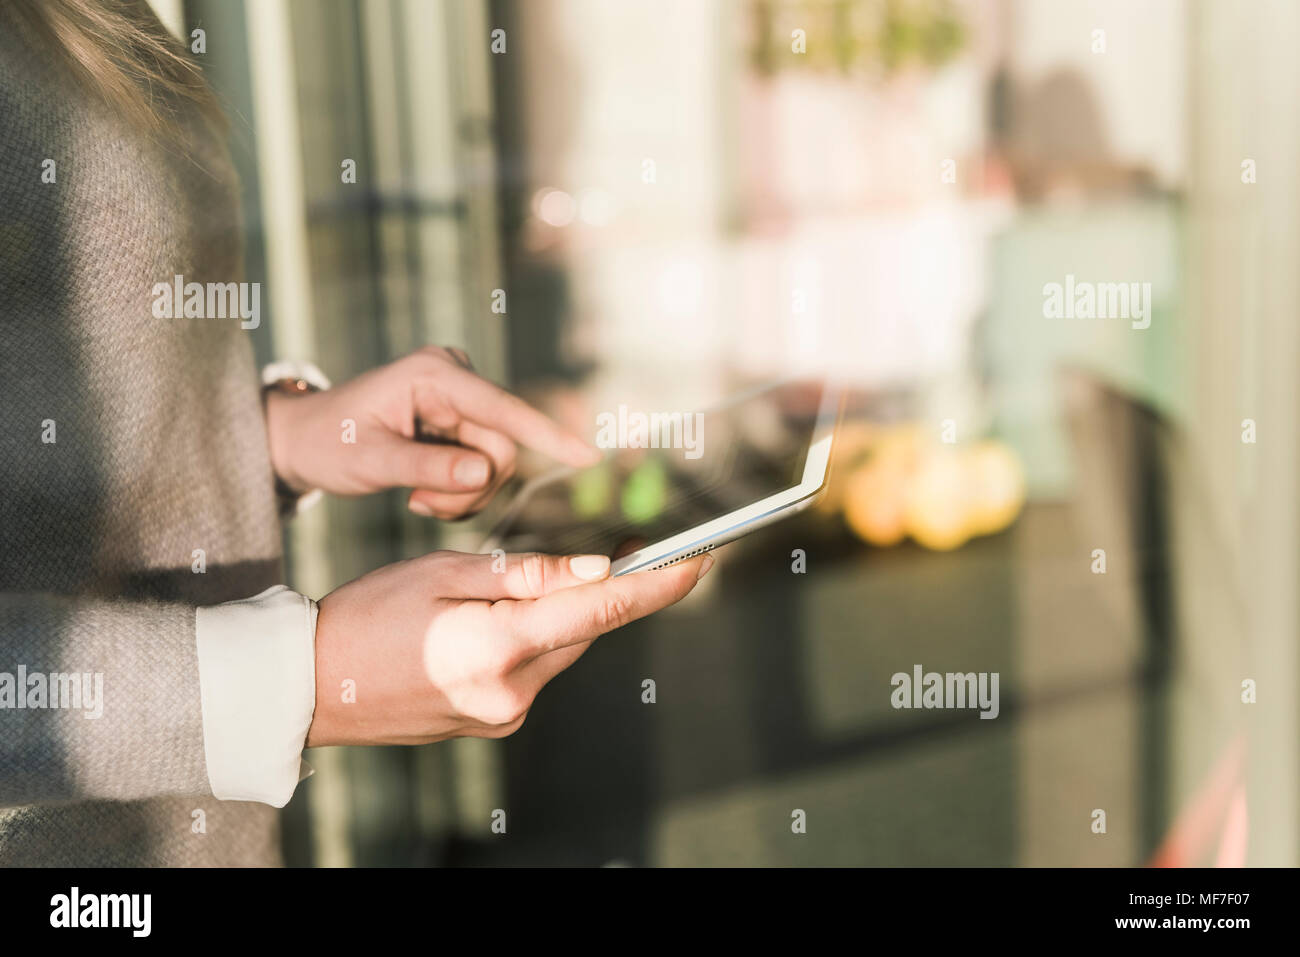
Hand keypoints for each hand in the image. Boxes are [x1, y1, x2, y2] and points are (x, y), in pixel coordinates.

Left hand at [264, 346, 599, 518]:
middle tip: (422, 506)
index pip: (501, 409)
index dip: (546, 434)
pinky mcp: (463, 418)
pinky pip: (485, 465)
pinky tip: (423, 490)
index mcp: (433, 374)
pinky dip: (460, 489)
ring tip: (417, 499)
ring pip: (495, 463)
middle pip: (500, 447)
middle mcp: (455, 377)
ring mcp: (461, 398)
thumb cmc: (328, 444)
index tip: (587, 455)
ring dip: (463, 494)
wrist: (304, 439)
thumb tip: (483, 476)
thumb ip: (427, 468)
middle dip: (469, 488)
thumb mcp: (370, 462)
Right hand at [306, 549, 714, 745]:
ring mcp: (503, 716)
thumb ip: (526, 573)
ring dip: (557, 614)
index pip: (599, 611)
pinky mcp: (494, 723)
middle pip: (583, 629)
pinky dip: (531, 639)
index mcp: (495, 649)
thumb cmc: (367, 615)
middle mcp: (509, 694)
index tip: (700, 559)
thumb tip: (596, 569)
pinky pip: (534, 670)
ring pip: (560, 649)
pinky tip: (489, 623)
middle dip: (599, 589)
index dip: (657, 585)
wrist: (311, 688)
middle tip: (621, 546)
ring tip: (504, 588)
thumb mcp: (443, 572)